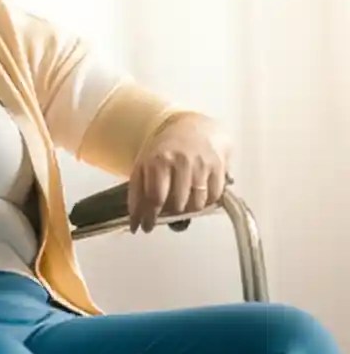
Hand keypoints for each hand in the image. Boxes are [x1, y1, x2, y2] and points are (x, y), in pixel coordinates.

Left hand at [128, 113, 230, 232]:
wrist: (194, 125)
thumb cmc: (165, 149)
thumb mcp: (144, 163)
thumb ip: (138, 189)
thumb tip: (134, 219)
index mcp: (156, 161)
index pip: (153, 198)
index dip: (149, 217)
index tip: (144, 228)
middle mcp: (179, 162)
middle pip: (176, 204)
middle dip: (169, 214)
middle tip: (167, 214)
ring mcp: (200, 164)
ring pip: (195, 203)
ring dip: (188, 209)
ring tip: (183, 203)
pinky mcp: (218, 166)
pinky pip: (213, 196)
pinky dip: (206, 201)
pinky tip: (199, 195)